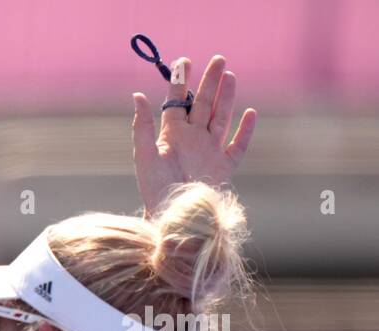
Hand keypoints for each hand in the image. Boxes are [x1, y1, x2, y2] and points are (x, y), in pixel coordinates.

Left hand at [131, 55, 255, 217]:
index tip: (184, 61)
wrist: (171, 215)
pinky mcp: (224, 166)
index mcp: (171, 135)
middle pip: (203, 104)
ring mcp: (209, 151)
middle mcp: (192, 139)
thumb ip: (142, 125)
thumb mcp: (144, 155)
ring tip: (229, 76)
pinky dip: (245, 130)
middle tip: (218, 59)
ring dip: (227, 98)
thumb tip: (137, 95)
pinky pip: (238, 145)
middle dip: (209, 82)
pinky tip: (250, 114)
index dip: (180, 82)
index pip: (177, 102)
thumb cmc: (154, 188)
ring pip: (221, 117)